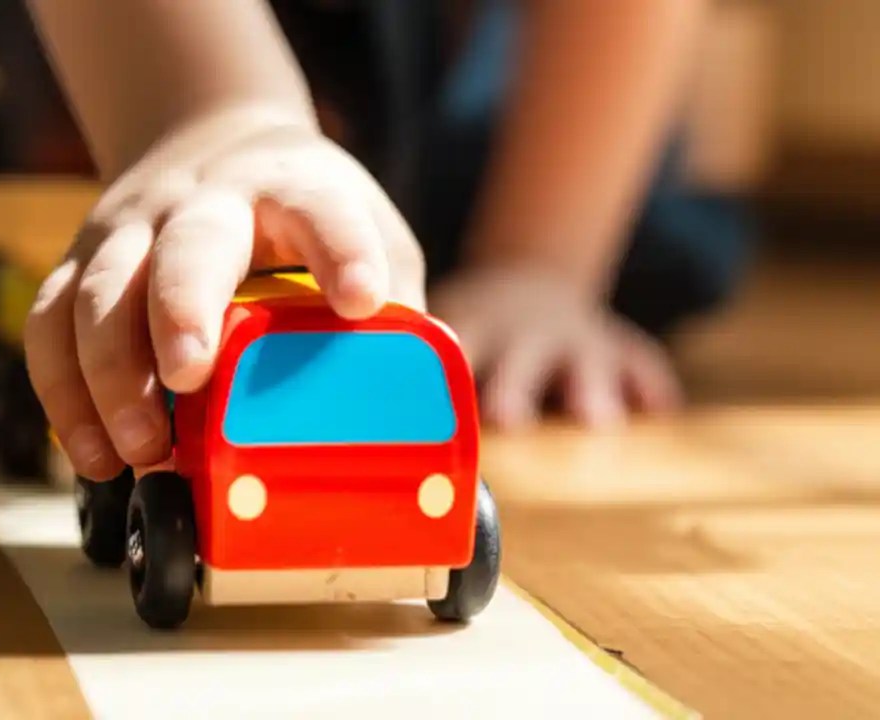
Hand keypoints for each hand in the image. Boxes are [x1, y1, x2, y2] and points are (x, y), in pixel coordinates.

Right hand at [24, 113, 426, 479]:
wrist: (210, 143)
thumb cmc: (301, 214)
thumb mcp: (367, 235)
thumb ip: (393, 306)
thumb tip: (418, 415)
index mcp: (291, 189)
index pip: (321, 209)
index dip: (342, 249)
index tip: (361, 300)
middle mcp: (203, 202)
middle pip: (187, 247)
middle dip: (182, 311)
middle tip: (192, 378)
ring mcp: (131, 230)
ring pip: (97, 291)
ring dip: (110, 376)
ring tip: (138, 450)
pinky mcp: (81, 264)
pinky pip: (51, 326)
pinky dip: (63, 395)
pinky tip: (91, 453)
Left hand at [429, 266, 682, 429]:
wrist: (532, 285)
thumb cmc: (469, 335)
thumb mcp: (440, 337)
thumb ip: (410, 378)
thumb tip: (350, 456)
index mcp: (468, 328)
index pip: (450, 349)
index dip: (441, 374)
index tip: (429, 404)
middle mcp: (519, 331)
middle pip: (515, 358)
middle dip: (511, 385)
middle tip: (505, 416)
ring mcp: (571, 336)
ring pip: (580, 358)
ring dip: (586, 386)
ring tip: (595, 420)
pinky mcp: (616, 344)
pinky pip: (638, 358)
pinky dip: (648, 381)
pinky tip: (657, 408)